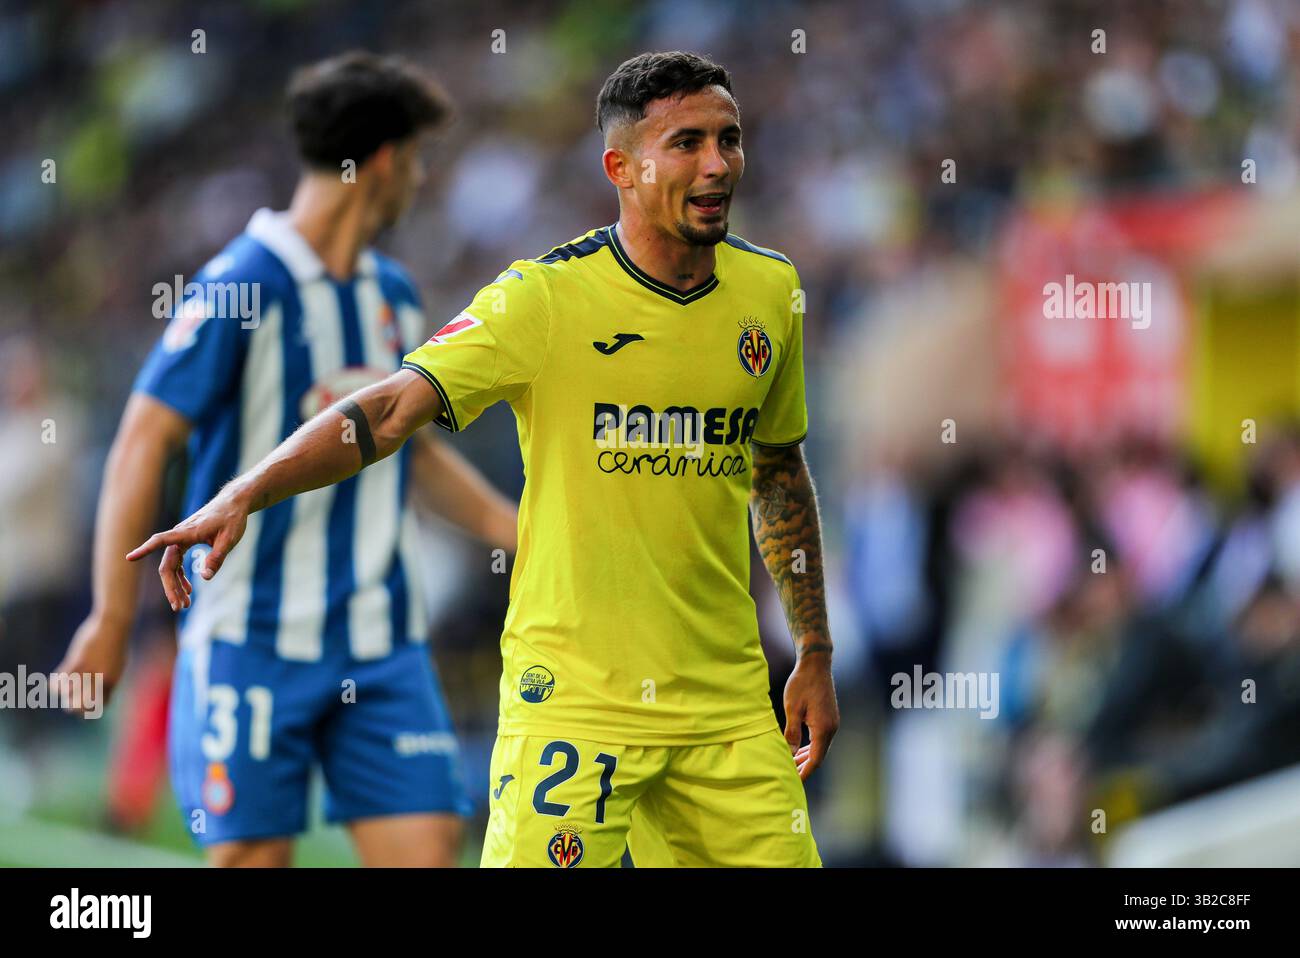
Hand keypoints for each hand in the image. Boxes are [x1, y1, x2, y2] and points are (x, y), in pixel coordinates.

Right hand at [56, 613, 129, 713]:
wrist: (114, 624)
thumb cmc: (116, 642)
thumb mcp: (118, 662)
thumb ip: (111, 676)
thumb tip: (106, 685)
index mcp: (112, 681)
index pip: (100, 705)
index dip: (88, 708)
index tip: (81, 702)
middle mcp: (101, 679)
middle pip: (83, 704)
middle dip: (72, 706)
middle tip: (68, 699)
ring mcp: (90, 670)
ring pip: (70, 693)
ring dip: (63, 692)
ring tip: (62, 686)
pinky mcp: (79, 660)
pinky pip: (63, 678)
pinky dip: (56, 682)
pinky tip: (55, 679)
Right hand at [126, 488, 250, 610]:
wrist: (234, 503)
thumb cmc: (232, 519)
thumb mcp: (229, 540)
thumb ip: (217, 558)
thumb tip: (204, 578)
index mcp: (187, 532)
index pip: (161, 540)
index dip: (145, 549)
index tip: (129, 558)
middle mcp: (180, 535)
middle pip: (167, 565)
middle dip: (170, 588)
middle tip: (179, 607)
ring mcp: (182, 539)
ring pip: (172, 567)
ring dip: (176, 586)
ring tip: (184, 604)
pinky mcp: (187, 542)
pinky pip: (178, 563)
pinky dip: (181, 577)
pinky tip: (187, 590)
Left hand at [783, 651, 838, 780]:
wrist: (816, 664)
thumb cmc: (802, 684)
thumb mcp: (792, 708)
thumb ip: (791, 732)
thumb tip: (789, 753)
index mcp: (823, 729)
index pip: (815, 759)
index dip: (804, 772)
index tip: (793, 781)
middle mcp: (832, 728)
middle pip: (819, 756)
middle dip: (805, 767)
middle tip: (789, 777)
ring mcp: (832, 723)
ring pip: (820, 747)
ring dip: (807, 757)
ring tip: (793, 766)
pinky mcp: (829, 717)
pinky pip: (821, 739)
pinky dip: (811, 747)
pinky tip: (801, 750)